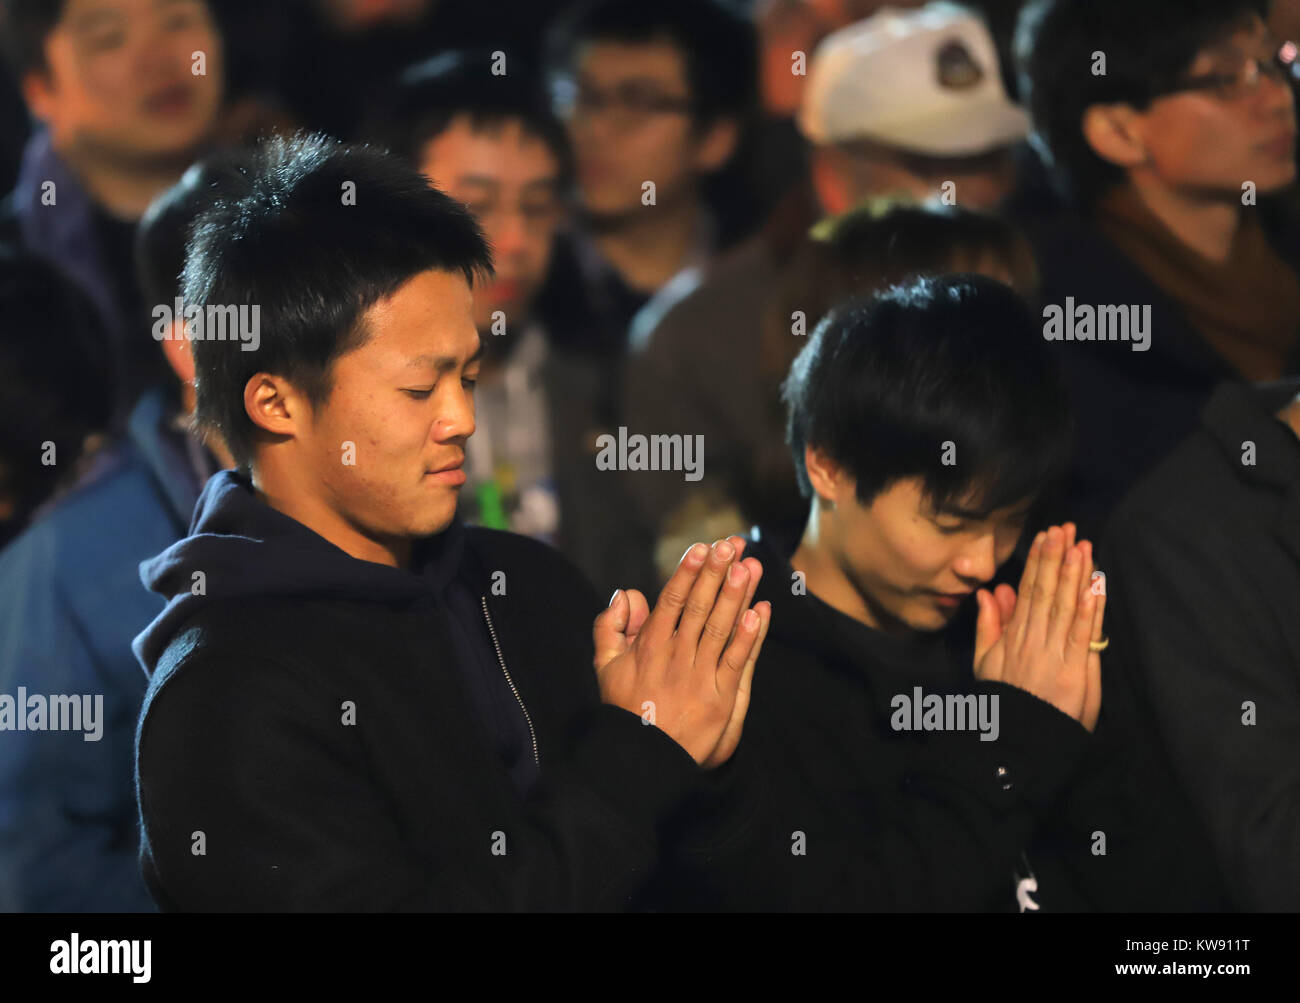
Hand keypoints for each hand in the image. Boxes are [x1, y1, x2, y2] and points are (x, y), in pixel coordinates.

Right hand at [591, 538, 767, 764]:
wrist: (642, 760)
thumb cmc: (625, 711)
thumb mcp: (605, 668)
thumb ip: (609, 627)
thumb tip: (625, 594)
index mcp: (650, 646)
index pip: (672, 600)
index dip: (689, 572)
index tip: (702, 547)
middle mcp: (676, 656)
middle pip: (699, 606)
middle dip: (716, 573)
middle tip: (731, 545)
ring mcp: (700, 676)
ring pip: (720, 627)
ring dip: (736, 595)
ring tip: (748, 566)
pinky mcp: (721, 698)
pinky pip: (737, 661)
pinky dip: (748, 636)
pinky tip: (759, 611)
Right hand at [973, 524, 1104, 730]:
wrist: (1018, 739)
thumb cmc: (1003, 700)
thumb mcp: (984, 662)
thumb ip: (988, 625)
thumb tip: (989, 592)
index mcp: (1013, 637)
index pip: (1028, 592)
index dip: (1038, 563)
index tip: (1045, 537)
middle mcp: (1034, 640)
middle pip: (1047, 593)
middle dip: (1057, 559)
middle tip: (1065, 530)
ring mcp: (1056, 655)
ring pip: (1066, 608)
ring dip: (1075, 576)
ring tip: (1082, 547)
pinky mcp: (1076, 672)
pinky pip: (1083, 634)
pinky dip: (1090, 609)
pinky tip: (1095, 586)